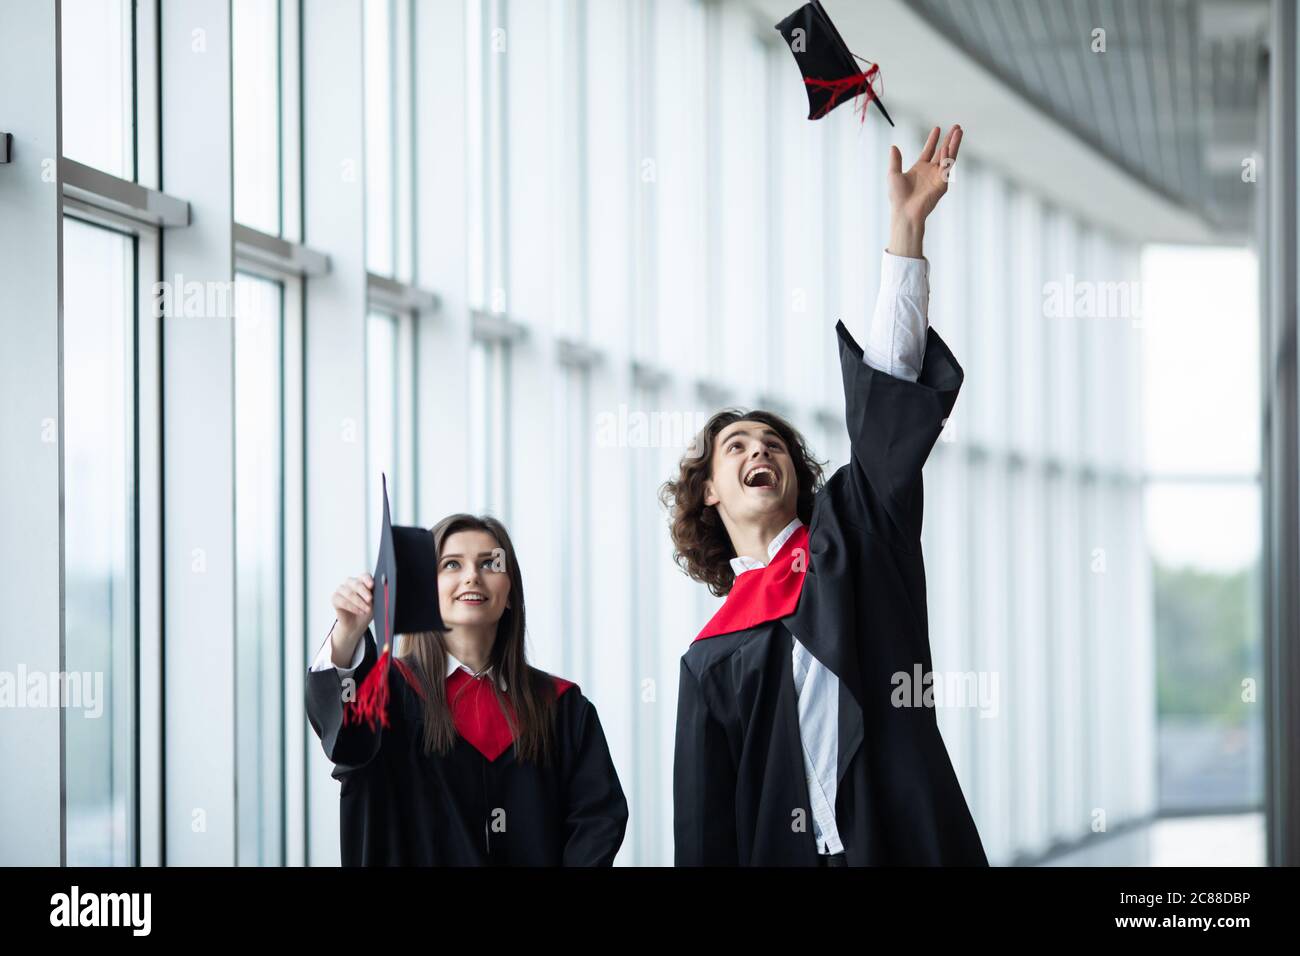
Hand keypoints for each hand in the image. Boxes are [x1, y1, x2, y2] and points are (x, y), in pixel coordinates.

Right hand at [331, 573, 373, 642]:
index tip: (371, 586)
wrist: (356, 624)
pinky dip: (352, 607)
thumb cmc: (366, 610)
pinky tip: (359, 611)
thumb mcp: (375, 603)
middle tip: (370, 599)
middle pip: (356, 583)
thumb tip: (381, 591)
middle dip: (364, 592)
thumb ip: (376, 595)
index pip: (364, 576)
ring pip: (349, 592)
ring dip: (359, 602)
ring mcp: (341, 589)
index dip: (367, 580)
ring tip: (366, 610)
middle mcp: (350, 583)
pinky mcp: (335, 598)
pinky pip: (342, 601)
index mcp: (362, 581)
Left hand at [887, 124, 961, 257]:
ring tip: (959, 131)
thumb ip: (895, 160)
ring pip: (948, 157)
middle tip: (956, 126)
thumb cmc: (898, 197)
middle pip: (943, 151)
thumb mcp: (893, 174)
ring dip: (954, 144)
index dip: (933, 139)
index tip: (937, 128)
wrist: (905, 212)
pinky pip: (946, 168)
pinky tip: (946, 147)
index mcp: (920, 168)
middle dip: (949, 139)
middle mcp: (931, 171)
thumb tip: (893, 147)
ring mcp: (938, 177)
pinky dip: (947, 157)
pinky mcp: (942, 184)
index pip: (929, 150)